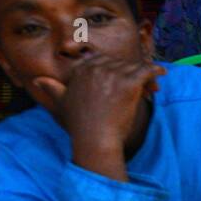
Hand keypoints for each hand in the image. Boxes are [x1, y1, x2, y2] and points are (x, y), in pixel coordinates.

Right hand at [31, 54, 164, 151]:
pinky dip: (156, 71)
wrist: (94, 139)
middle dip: (129, 74)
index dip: (112, 70)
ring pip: (133, 68)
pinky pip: (146, 71)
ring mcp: (113, 74)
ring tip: (152, 88)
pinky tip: (162, 73)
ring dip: (143, 77)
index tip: (120, 80)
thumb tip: (37, 80)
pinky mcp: (128, 83)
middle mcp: (96, 67)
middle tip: (140, 87)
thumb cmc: (79, 126)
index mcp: (82, 70)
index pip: (101, 61)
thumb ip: (52, 89)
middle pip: (119, 64)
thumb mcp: (61, 104)